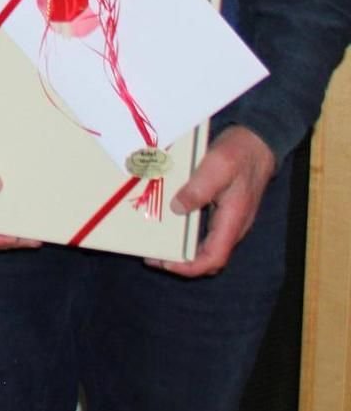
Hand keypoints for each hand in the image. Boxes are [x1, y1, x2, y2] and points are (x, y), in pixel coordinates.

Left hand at [150, 125, 276, 277]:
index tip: (164, 263)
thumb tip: (178, 208)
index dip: (189, 267)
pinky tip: (168, 223)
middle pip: (207, 258)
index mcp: (233, 220)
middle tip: (152, 256)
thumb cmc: (240, 153)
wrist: (257, 142)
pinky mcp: (221, 211)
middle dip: (180, 262)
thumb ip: (200, 187)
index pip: (214, 258)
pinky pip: (203, 231)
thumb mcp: (218, 164)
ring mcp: (227, 220)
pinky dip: (185, 233)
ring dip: (181, 249)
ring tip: (155, 242)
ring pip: (205, 246)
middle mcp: (231, 226)